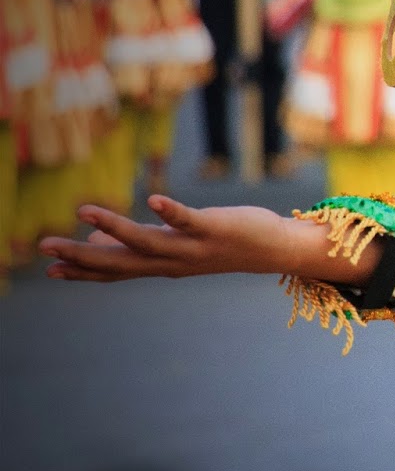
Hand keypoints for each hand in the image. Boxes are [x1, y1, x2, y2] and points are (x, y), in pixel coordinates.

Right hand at [39, 196, 373, 284]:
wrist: (272, 249)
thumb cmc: (219, 243)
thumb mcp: (174, 247)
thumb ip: (138, 247)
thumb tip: (96, 244)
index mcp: (160, 265)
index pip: (114, 272)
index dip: (81, 271)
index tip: (48, 269)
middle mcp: (172, 261)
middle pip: (120, 262)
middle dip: (82, 255)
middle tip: (46, 247)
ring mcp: (193, 246)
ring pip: (147, 241)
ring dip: (114, 228)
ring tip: (85, 211)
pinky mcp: (214, 228)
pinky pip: (188, 220)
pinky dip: (170, 212)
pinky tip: (151, 199)